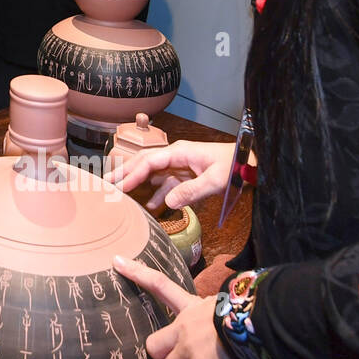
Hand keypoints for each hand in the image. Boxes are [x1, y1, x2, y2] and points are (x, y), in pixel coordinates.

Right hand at [104, 139, 233, 210]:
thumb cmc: (235, 167)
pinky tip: (151, 206)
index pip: (149, 162)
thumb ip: (191, 191)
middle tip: (106, 185)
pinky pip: (167, 184)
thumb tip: (167, 203)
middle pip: (144, 163)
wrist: (252, 163)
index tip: (120, 186)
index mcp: (180, 152)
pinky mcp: (188, 176)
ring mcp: (181, 166)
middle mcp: (176, 156)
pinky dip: (157, 194)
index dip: (133, 174)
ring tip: (121, 194)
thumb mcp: (215, 181)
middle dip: (125, 173)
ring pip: (153, 174)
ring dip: (138, 183)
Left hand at [113, 255, 243, 358]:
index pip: (160, 285)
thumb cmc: (252, 314)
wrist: (263, 326)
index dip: (137, 273)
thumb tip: (218, 318)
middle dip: (162, 356)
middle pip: (153, 344)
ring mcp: (190, 349)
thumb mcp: (228, 306)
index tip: (116, 262)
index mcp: (194, 308)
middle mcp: (185, 327)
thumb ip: (214, 311)